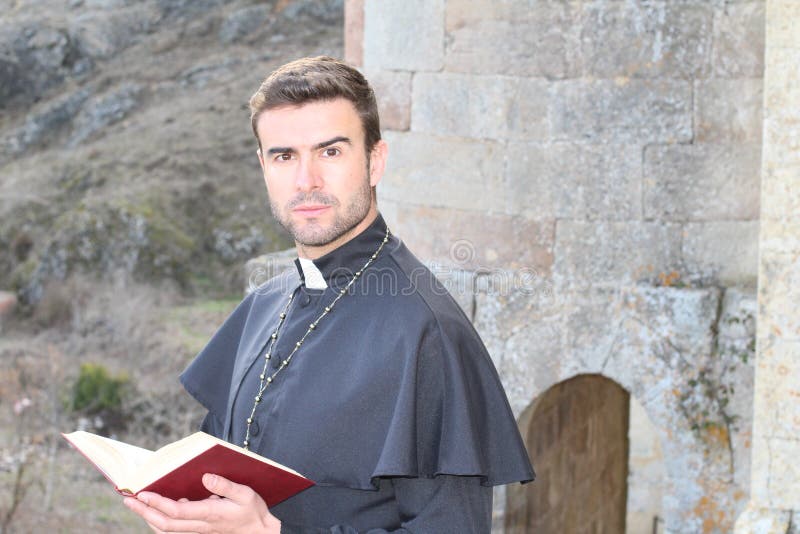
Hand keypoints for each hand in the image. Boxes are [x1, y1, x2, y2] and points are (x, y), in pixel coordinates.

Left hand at [123, 473, 280, 532]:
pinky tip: (157, 511)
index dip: (157, 503)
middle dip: (144, 512)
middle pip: (164, 523)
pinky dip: (160, 521)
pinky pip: (174, 529)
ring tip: (137, 505)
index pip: (176, 511)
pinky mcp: (199, 530)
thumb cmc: (254, 512)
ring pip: (166, 529)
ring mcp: (198, 530)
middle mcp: (200, 525)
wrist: (260, 533)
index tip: (142, 494)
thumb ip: (225, 486)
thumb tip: (206, 477)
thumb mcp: (246, 494)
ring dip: (148, 517)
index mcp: (209, 514)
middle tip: (127, 500)